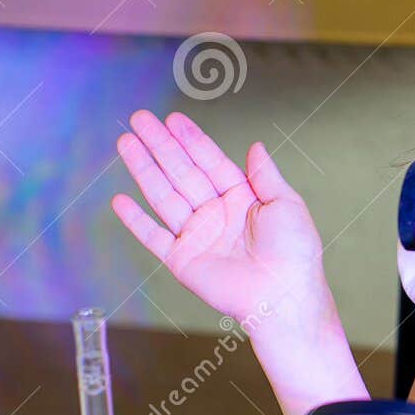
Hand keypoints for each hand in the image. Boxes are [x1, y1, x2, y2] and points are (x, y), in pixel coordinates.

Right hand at [112, 110, 328, 325]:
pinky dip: (136, 221)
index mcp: (241, 198)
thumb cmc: (295, 253)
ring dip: (144, 170)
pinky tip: (120, 200)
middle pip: (182, 173)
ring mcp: (197, 236)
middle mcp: (216, 214)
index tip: (172, 119)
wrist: (283, 295)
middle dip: (160, 146)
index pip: (210, 162)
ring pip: (164, 196)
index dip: (191, 140)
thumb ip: (265, 175)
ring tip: (126, 142)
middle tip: (139, 119)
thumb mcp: (286, 204)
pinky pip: (154, 237)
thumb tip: (255, 145)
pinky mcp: (183, 261)